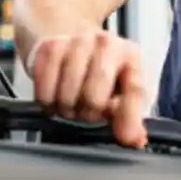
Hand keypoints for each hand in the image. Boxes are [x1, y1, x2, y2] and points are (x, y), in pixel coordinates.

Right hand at [27, 32, 148, 148]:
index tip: (127, 139)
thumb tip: (136, 139)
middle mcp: (107, 44)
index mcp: (131, 56)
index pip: (134, 90)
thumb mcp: (121, 90)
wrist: (70, 40)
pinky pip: (44, 92)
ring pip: (67, 96)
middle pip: (94, 98)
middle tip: (87, 109)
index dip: (129, 118)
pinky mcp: (51, 47)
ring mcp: (78, 42)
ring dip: (66, 108)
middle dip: (88, 113)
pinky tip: (55, 93)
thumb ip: (129, 116)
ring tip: (72, 100)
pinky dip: (47, 102)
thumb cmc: (100, 71)